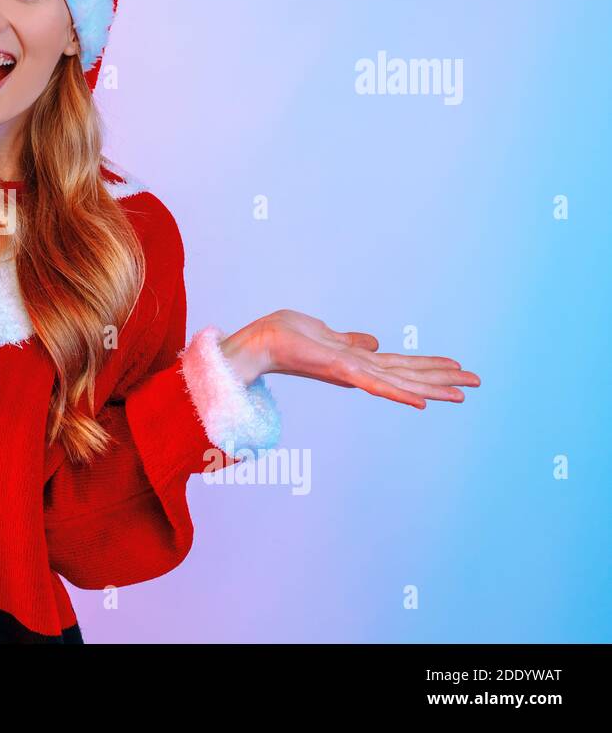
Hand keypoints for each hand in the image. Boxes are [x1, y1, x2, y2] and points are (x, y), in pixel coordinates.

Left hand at [221, 309, 480, 409]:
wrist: (258, 343)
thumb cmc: (283, 337)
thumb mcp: (324, 333)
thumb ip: (350, 341)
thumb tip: (375, 343)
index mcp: (356, 361)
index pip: (400, 365)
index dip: (429, 367)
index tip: (458, 368)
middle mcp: (358, 370)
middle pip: (409, 374)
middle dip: (443, 379)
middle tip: (478, 383)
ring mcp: (351, 373)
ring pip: (400, 381)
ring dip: (433, 387)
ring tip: (463, 392)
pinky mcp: (341, 371)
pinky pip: (375, 384)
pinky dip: (399, 393)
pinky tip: (422, 401)